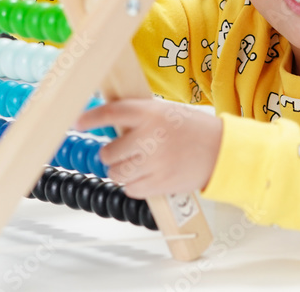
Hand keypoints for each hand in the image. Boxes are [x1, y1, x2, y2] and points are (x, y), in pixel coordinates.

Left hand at [76, 99, 221, 198]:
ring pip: (116, 174)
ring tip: (135, 164)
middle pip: (108, 153)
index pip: (110, 113)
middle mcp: (150, 137)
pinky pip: (130, 189)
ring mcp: (154, 163)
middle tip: (120, 151)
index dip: (89, 119)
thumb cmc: (192, 129)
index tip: (77, 122)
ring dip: (120, 171)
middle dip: (110, 154)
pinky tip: (147, 175)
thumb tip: (105, 121)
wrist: (223, 151)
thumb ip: (138, 116)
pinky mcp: (160, 184)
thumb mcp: (165, 111)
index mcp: (150, 113)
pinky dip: (133, 185)